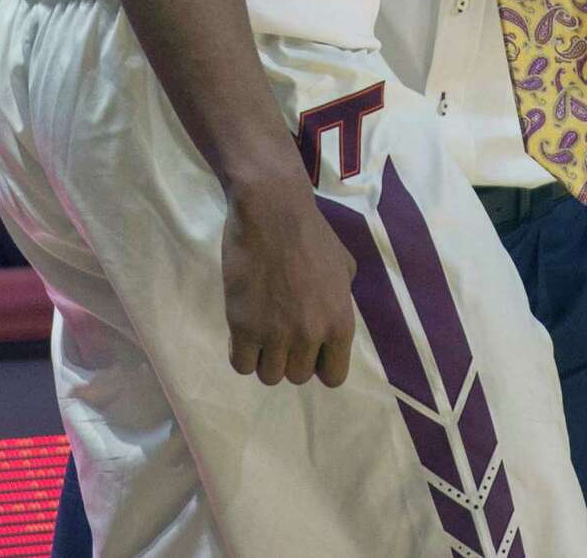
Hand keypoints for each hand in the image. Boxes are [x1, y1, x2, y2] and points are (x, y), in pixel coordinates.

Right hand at [223, 181, 356, 385]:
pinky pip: (242, 365)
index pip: (334, 376)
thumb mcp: (344, 265)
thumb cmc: (311, 231)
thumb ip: (342, 299)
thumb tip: (334, 318)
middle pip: (297, 377)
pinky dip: (242, 353)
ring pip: (269, 375)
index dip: (319, 363)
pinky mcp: (243, 328)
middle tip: (280, 329)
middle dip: (290, 356)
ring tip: (261, 329)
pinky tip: (243, 331)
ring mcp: (276, 334)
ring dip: (265, 356)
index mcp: (340, 322)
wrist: (272, 209)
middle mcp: (311, 335)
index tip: (308, 347)